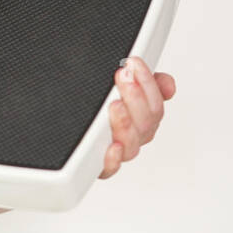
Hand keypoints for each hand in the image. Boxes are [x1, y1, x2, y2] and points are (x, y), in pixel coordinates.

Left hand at [99, 56, 176, 178]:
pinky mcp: (100, 165)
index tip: (133, 63)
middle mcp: (134, 136)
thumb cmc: (100, 106)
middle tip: (123, 76)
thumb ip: (147, 82)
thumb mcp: (124, 87)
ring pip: (132, 145)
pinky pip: (110, 169)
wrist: (65, 125)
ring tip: (115, 105)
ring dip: (125, 123)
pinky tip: (112, 147)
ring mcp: (118, 150)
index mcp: (144, 118)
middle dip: (135, 96)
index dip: (148, 83)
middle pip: (146, 123)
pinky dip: (113, 159)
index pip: (156, 104)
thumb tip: (168, 84)